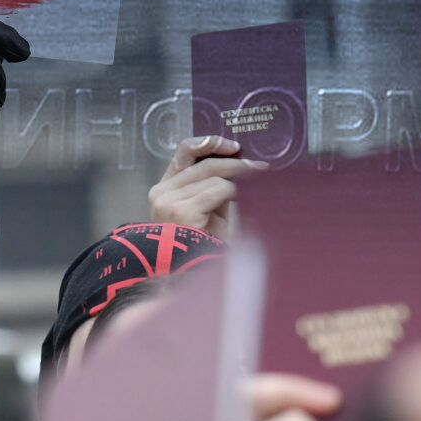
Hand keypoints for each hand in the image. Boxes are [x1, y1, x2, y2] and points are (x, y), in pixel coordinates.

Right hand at [148, 134, 266, 238]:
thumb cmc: (204, 246)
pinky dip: (234, 193)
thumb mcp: (210, 210)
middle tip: (259, 165)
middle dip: (235, 162)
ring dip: (239, 180)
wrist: (193, 276)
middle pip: (203, 162)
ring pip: (213, 176)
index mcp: (165, 189)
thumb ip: (215, 186)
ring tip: (258, 185)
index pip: (185, 152)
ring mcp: (168, 201)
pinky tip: (241, 201)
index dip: (210, 143)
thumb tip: (239, 162)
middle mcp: (161, 192)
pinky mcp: (181, 211)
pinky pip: (217, 190)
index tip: (234, 146)